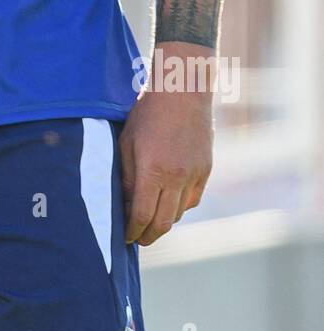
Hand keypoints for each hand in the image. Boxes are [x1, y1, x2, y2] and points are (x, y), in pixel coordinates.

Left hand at [119, 87, 213, 245]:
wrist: (182, 92)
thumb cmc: (147, 114)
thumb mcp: (127, 142)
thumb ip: (127, 177)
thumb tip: (126, 205)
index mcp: (153, 170)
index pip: (142, 215)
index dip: (132, 231)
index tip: (125, 237)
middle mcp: (176, 177)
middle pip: (163, 222)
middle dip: (148, 235)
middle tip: (137, 239)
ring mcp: (194, 175)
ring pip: (179, 213)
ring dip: (164, 222)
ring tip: (150, 222)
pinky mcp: (206, 170)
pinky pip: (192, 199)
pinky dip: (180, 207)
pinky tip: (168, 203)